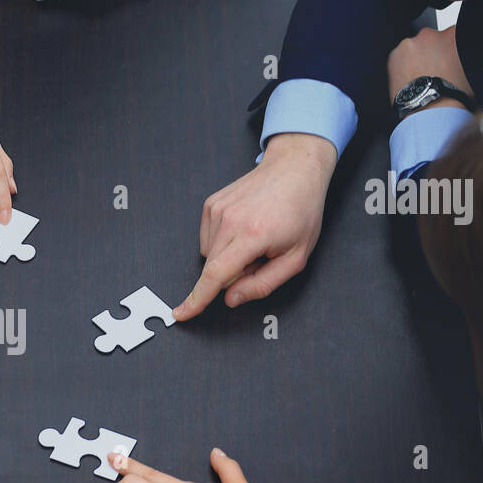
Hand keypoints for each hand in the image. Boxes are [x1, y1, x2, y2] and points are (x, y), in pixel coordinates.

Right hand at [175, 133, 335, 319]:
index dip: (198, 299)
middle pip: (213, 268)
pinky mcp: (211, 204)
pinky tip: (243, 228)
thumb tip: (231, 298)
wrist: (294, 169)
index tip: (181, 313)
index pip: (217, 275)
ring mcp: (217, 209)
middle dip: (234, 273)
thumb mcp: (296, 257)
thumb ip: (263, 284)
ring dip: (230, 256)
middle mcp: (231, 220)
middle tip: (261, 257)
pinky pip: (209, 240)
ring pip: (211, 256)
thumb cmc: (301, 211)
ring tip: (255, 237)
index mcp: (254, 234)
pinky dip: (223, 242)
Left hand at [386, 26, 472, 101]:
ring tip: (421, 78)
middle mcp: (431, 34)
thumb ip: (464, 56)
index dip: (449, 50)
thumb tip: (460, 59)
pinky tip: (410, 81)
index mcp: (453, 34)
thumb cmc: (453, 95)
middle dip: (432, 53)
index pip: (452, 35)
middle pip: (431, 40)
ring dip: (416, 59)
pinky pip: (398, 58)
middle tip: (434, 72)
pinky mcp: (394, 55)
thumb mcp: (471, 71)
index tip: (447, 60)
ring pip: (413, 48)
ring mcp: (410, 44)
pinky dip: (402, 67)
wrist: (431, 109)